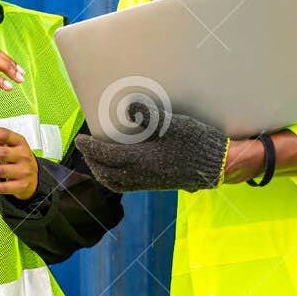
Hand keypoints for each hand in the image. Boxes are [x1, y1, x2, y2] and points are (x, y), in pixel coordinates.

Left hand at [72, 113, 229, 192]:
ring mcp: (148, 183)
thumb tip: (129, 109)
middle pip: (106, 172)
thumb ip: (150, 116)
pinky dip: (114, 178)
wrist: (216, 165)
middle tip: (86, 147)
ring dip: (101, 172)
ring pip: (115, 183)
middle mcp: (141, 175)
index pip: (106, 156)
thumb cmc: (196, 142)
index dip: (90, 148)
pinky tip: (119, 169)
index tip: (80, 139)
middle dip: (92, 161)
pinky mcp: (156, 185)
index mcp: (141, 160)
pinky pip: (126, 186)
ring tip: (98, 159)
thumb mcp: (174, 125)